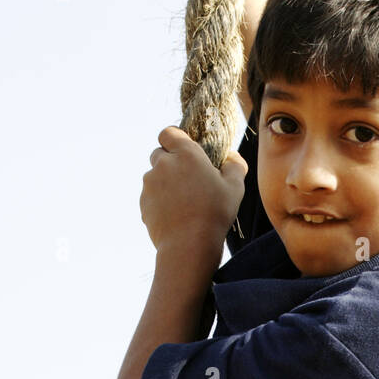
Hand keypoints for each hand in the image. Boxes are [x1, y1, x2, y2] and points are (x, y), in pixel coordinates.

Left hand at [140, 125, 247, 263]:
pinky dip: (159, 202)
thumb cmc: (215, 214)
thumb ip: (235, 165)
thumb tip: (231, 155)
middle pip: (159, 153)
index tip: (184, 151)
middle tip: (187, 180)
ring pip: (154, 176)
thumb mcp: (235, 188)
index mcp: (185, 153)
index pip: (168, 132)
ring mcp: (149, 183)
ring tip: (183, 203)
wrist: (188, 246)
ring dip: (165, 183)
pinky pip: (150, 196)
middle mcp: (163, 163)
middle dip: (170, 162)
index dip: (174, 139)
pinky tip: (175, 216)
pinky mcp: (143, 202)